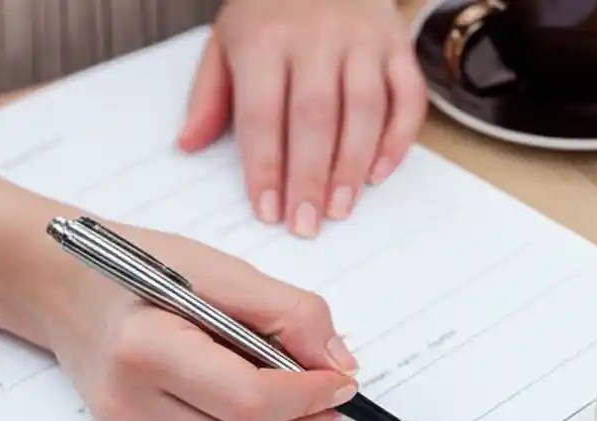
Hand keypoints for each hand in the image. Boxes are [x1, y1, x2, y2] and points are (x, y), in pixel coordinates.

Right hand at [39, 225, 359, 420]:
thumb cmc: (138, 264)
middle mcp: (131, 401)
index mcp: (147, 349)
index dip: (308, 396)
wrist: (60, 283)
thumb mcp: (220, 269)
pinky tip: (268, 404)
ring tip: (310, 398)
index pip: (250, 400)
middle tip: (337, 394)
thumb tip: (340, 365)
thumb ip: (289, 313)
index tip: (345, 380)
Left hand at [177, 0, 426, 237]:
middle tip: (306, 224)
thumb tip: (188, 145)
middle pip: (315, 117)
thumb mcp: (226, 39)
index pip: (263, 113)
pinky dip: (398, 139)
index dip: (265, 166)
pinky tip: (378, 173)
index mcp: (265, 38)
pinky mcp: (398, 45)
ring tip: (339, 209)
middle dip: (310, 178)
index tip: (267, 210)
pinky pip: (408, 97)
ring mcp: (363, 40)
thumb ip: (209, 94)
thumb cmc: (271, 9)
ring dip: (352, 166)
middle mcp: (317, 37)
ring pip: (364, 110)